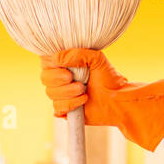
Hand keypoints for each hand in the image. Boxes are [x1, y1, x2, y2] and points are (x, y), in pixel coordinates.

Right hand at [40, 48, 163, 151]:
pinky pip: (57, 108)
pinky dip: (70, 104)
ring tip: (83, 90)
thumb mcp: (97, 59)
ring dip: (68, 92)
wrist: (119, 100)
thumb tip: (57, 58)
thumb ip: (79, 54)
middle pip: (45, 78)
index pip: (45, 62)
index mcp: (65, 64)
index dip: (51, 65)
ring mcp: (62, 95)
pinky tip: (84, 100)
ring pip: (50, 93)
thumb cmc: (109, 79)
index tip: (66, 68)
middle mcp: (61, 79)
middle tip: (74, 79)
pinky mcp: (66, 110)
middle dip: (58, 80)